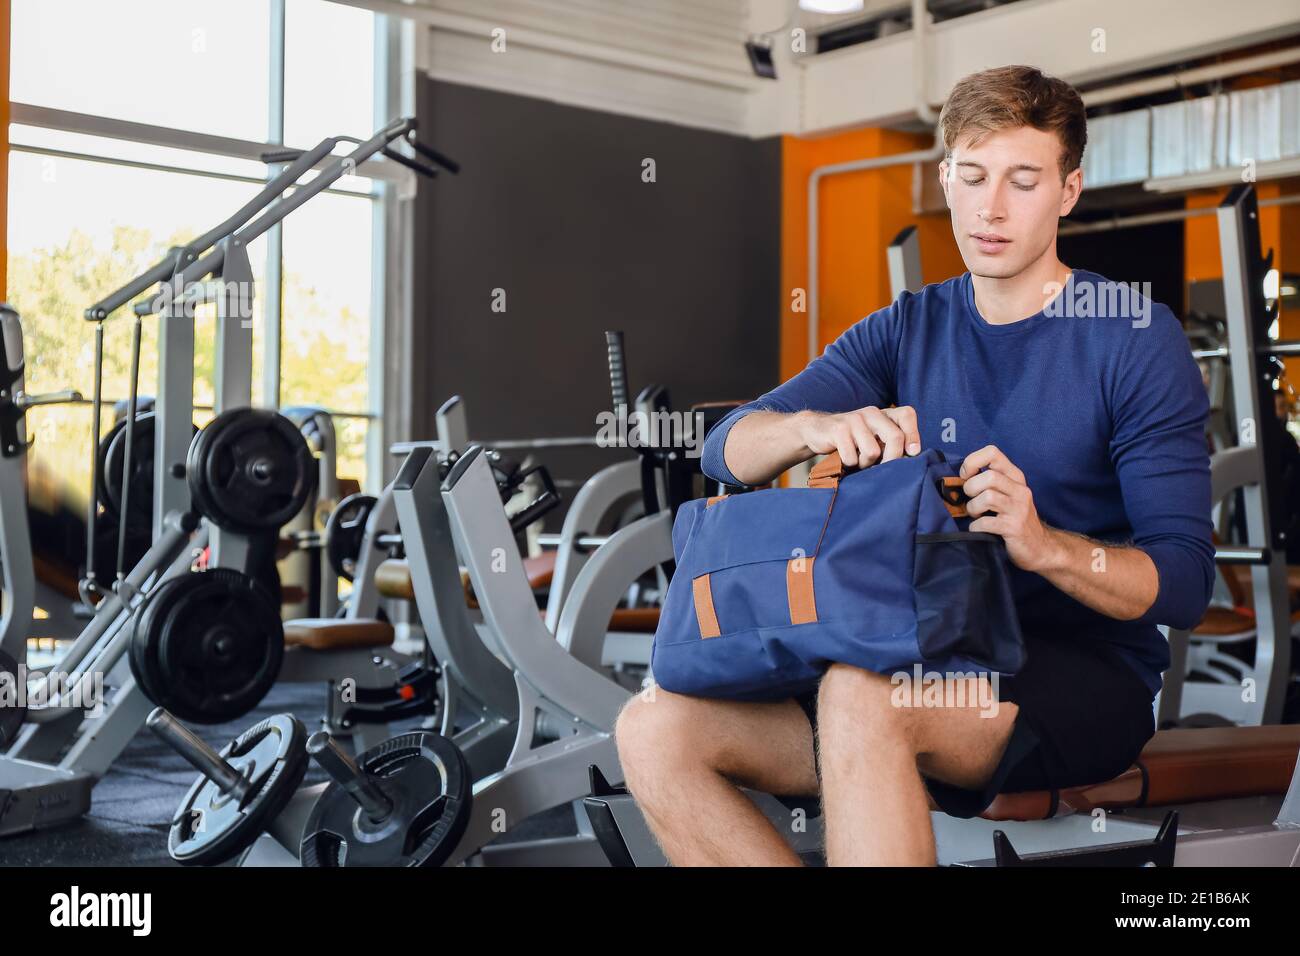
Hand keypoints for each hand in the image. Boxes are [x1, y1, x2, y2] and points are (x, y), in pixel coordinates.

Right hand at [795, 406, 921, 468]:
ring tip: (858, 460)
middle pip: (895, 437)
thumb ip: (892, 443)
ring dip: (866, 464)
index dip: (914, 434)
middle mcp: (871, 413)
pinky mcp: (838, 429)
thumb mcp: (874, 436)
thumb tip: (913, 459)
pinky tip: (844, 457)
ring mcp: (854, 419)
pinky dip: (849, 463)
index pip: (907, 415)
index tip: (913, 453)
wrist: (817, 431)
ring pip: (873, 451)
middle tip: (883, 469)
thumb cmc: (851, 439)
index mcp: (884, 414)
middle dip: (892, 459)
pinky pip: (852, 457)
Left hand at [960, 444, 1058, 572]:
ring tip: (976, 514)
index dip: (972, 461)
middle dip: (971, 488)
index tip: (966, 476)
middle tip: (971, 500)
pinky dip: (975, 526)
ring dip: (973, 507)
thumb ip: (989, 483)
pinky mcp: (1014, 528)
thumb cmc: (1015, 518)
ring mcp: (1018, 509)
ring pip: (988, 497)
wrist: (1039, 548)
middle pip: (989, 476)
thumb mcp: (1007, 494)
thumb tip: (957, 478)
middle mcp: (1020, 490)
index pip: (992, 452)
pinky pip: (986, 522)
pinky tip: (978, 528)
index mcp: (1015, 477)